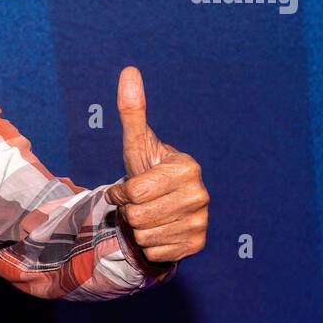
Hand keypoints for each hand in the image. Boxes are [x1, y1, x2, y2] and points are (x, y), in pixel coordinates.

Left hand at [104, 67, 208, 264]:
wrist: (162, 205)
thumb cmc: (148, 171)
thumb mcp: (137, 143)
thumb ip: (132, 110)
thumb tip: (128, 71)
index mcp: (187, 168)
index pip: (133, 192)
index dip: (121, 191)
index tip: (129, 186)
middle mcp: (200, 196)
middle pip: (137, 215)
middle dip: (129, 210)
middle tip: (140, 201)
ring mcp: (201, 223)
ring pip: (144, 235)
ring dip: (138, 227)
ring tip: (149, 213)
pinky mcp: (196, 245)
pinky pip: (153, 252)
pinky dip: (149, 244)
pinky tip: (159, 230)